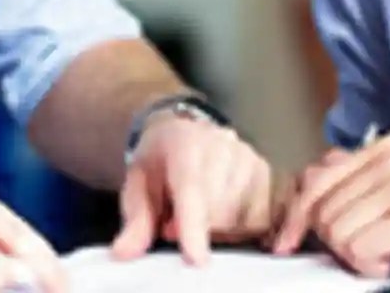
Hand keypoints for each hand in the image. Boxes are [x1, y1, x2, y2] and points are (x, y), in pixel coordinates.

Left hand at [111, 116, 274, 264]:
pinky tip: (221, 215)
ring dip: (217, 230)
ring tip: (198, 213)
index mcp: (183, 143)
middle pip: (218, 211)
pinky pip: (259, 219)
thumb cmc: (157, 162)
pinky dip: (238, 228)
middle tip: (172, 222)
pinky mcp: (264, 171)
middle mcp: (221, 144)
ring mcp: (247, 156)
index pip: (192, 189)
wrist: (178, 130)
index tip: (196, 259)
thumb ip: (135, 220)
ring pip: (240, 218)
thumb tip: (125, 252)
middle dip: (196, 229)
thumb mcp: (137, 186)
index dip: (193, 227)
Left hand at [272, 133, 389, 291]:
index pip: (317, 176)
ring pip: (334, 229)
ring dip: (354, 254)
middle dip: (329, 239)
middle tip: (360, 253)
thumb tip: (318, 179)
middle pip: (319, 205)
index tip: (290, 240)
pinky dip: (368, 264)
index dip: (298, 215)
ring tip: (386, 255)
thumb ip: (371, 175)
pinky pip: (356, 248)